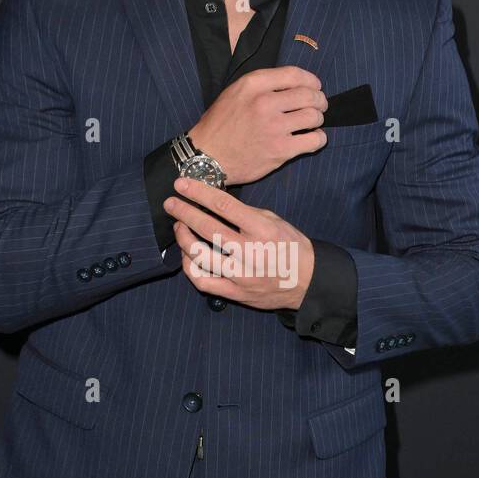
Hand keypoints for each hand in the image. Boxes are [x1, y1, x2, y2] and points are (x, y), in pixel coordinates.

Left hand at [163, 177, 314, 310]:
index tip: (182, 184)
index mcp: (262, 229)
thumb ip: (247, 213)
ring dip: (183, 239)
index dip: (198, 193)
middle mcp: (250, 252)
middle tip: (171, 204)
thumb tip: (215, 203)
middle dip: (183, 213)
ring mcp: (241, 275)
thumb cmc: (291, 248)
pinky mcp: (235, 293)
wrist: (307, 281)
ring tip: (179, 228)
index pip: (224, 205)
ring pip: (199, 256)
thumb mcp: (276, 221)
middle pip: (206, 229)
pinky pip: (203, 281)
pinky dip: (190, 267)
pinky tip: (188, 255)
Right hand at [187, 65, 327, 184]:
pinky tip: (313, 138)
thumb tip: (295, 84)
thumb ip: (262, 85)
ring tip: (312, 123)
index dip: (311, 80)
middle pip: (309, 95)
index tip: (315, 86)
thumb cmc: (220, 125)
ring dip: (318, 119)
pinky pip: (314, 140)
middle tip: (318, 106)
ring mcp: (274, 127)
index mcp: (253, 85)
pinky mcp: (280, 150)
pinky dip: (319, 139)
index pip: (294, 74)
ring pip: (314, 117)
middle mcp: (264, 103)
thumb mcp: (234, 93)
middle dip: (319, 100)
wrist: (207, 157)